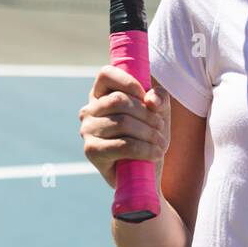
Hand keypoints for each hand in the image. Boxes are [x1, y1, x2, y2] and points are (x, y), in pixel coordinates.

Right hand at [79, 65, 169, 191]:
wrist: (144, 172)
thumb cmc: (149, 135)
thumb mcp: (159, 111)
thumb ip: (159, 97)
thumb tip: (151, 100)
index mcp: (101, 95)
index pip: (105, 74)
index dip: (128, 81)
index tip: (146, 97)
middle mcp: (89, 111)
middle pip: (119, 100)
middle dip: (147, 114)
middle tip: (160, 127)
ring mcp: (87, 131)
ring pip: (123, 123)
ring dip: (149, 134)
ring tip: (160, 143)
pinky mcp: (92, 151)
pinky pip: (122, 145)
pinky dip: (144, 149)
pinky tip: (155, 154)